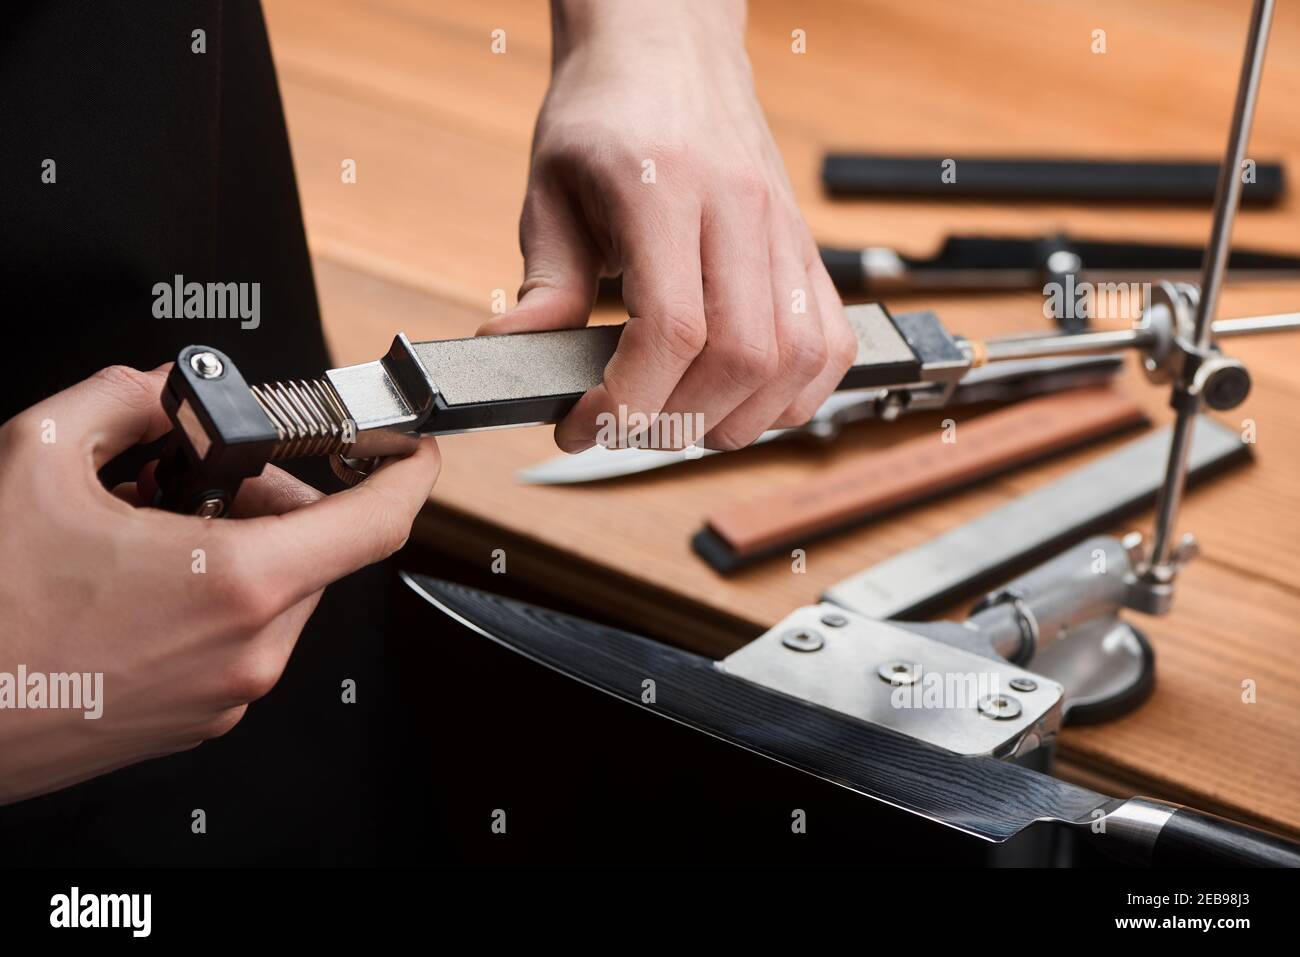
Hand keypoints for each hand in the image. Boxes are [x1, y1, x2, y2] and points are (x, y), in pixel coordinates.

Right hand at [0, 364, 439, 804]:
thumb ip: (121, 398)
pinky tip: (145, 582)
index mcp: (236, 584)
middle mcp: (248, 650)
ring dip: (239, 550)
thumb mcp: (38, 458)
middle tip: (206, 480)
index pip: (376, 523)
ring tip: (154, 534)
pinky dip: (215, 599)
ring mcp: (227, 695)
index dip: (408, 475)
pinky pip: (241, 640)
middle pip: (314, 551)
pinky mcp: (200, 721)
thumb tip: (159, 389)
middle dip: (272, 501)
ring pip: (277, 595)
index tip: (413, 453)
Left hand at [481, 0, 856, 451]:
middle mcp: (741, 210)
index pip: (673, 326)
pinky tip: (744, 398)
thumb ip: (545, 279)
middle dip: (678, 420)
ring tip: (681, 418)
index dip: (630, 398)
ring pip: (797, 359)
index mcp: (668, 187)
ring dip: (738, 418)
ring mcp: (785, 231)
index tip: (585, 424)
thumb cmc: (608, 112)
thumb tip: (516, 354)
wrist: (670, 47)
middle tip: (627, 426)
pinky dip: (795, 394)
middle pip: (742, 356)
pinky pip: (832, 342)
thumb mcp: (551, 186)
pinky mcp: (806, 249)